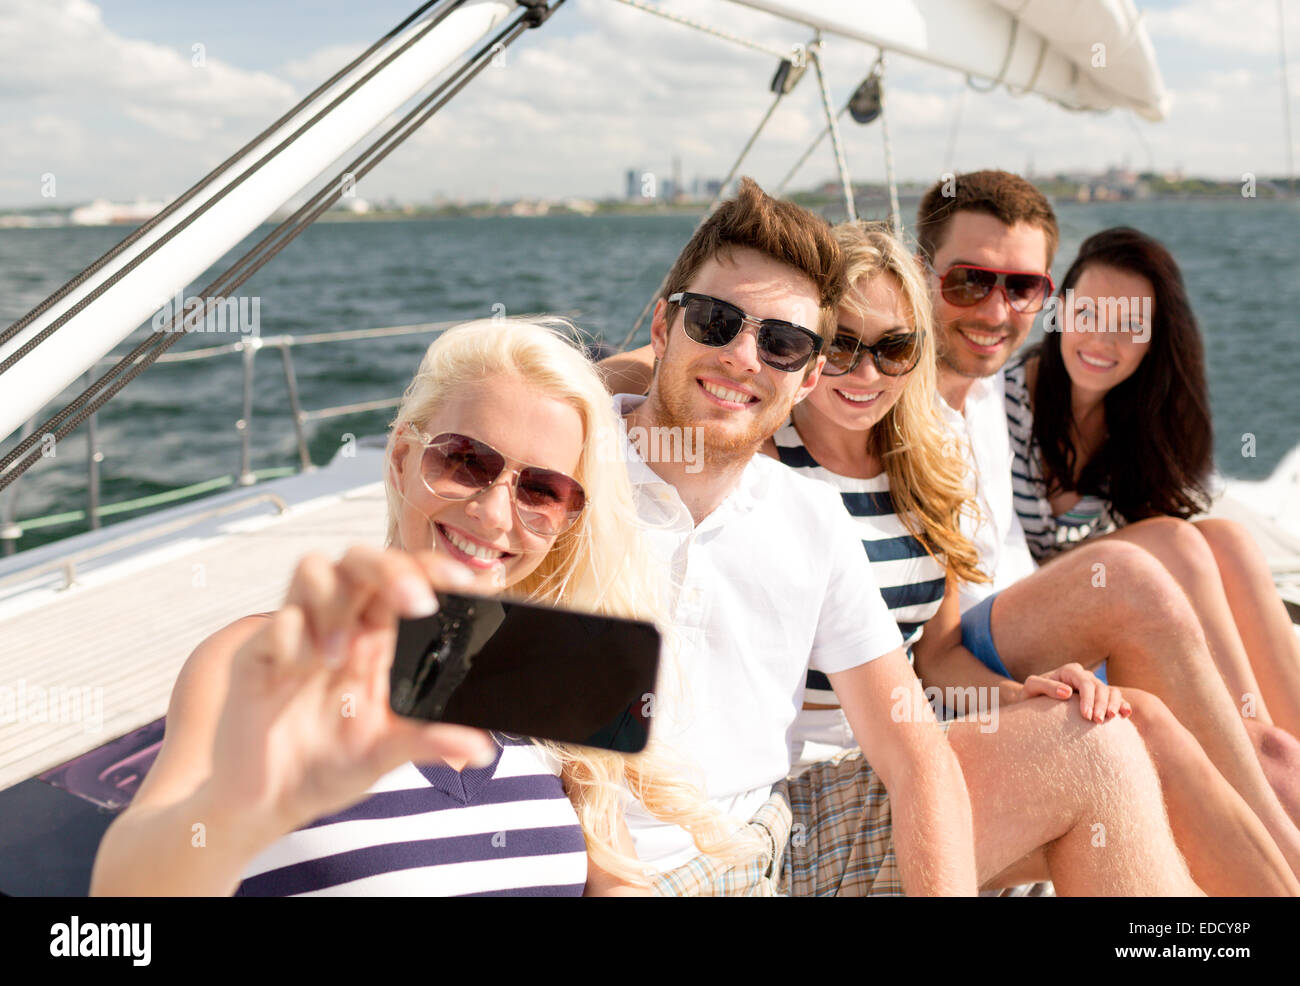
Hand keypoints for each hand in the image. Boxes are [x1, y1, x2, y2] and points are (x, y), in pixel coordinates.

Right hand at [208, 545, 494, 836]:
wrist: (268, 803)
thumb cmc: (329, 767)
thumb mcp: (386, 755)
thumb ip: (429, 743)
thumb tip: (481, 748)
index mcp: (379, 639)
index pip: (408, 580)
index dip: (434, 569)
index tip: (463, 581)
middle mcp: (341, 626)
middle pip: (363, 560)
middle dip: (390, 569)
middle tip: (415, 602)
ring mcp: (299, 635)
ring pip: (314, 568)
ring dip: (334, 599)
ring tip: (340, 654)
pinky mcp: (259, 654)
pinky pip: (276, 621)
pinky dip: (292, 636)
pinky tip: (298, 672)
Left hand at [1017, 663, 1131, 723]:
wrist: (1034, 702)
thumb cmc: (1031, 695)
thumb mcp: (1031, 687)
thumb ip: (1046, 686)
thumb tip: (1067, 692)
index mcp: (1070, 671)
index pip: (1085, 683)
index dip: (1088, 698)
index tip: (1086, 715)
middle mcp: (1084, 676)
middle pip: (1100, 688)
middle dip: (1101, 704)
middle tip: (1097, 721)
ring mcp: (1094, 686)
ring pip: (1112, 692)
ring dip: (1114, 705)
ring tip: (1110, 719)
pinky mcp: (1099, 698)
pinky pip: (1116, 699)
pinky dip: (1122, 705)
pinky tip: (1125, 715)